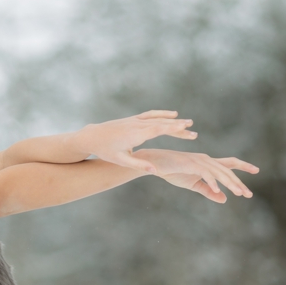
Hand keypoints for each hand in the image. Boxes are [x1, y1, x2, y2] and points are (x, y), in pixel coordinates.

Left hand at [73, 110, 196, 172]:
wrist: (91, 136)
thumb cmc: (105, 150)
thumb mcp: (121, 160)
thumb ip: (139, 165)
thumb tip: (156, 170)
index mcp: (135, 135)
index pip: (158, 130)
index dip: (173, 129)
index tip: (186, 129)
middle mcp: (136, 125)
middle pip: (161, 124)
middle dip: (178, 127)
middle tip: (194, 131)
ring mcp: (135, 120)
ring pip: (157, 118)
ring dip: (173, 120)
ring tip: (188, 123)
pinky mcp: (132, 119)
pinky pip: (150, 115)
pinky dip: (162, 114)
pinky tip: (172, 114)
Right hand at [134, 148, 259, 202]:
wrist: (154, 163)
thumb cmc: (172, 171)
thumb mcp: (192, 184)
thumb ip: (208, 191)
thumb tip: (224, 199)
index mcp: (208, 164)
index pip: (229, 164)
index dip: (243, 166)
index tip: (257, 170)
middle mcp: (206, 160)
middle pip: (227, 170)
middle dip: (238, 182)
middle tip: (248, 194)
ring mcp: (199, 161)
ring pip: (219, 172)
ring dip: (229, 183)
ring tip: (239, 193)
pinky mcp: (190, 164)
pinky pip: (205, 173)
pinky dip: (212, 181)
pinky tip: (218, 190)